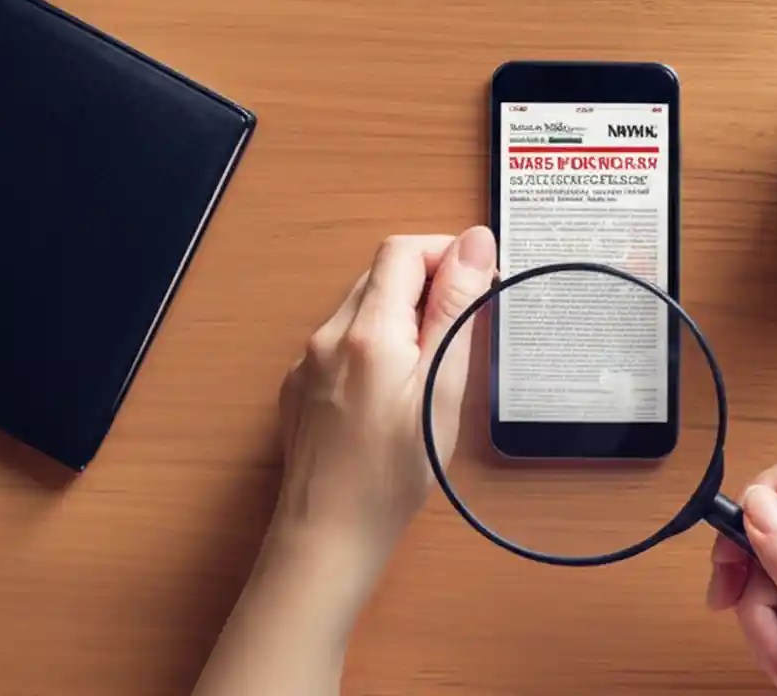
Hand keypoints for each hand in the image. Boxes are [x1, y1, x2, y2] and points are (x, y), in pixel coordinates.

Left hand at [192, 227, 495, 695]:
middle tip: (463, 327)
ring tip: (432, 365)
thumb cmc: (394, 472)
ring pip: (360, 308)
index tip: (478, 281)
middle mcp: (328, 335)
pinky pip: (341, 343)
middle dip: (426, 284)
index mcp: (368, 330)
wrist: (328, 535)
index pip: (403, 251)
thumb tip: (473, 242)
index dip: (446, 253)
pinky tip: (392, 392)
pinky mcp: (298, 387)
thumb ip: (455, 309)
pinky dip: (373, 346)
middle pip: (380, 275)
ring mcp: (307, 361)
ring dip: (400, 315)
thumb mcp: (440, 387)